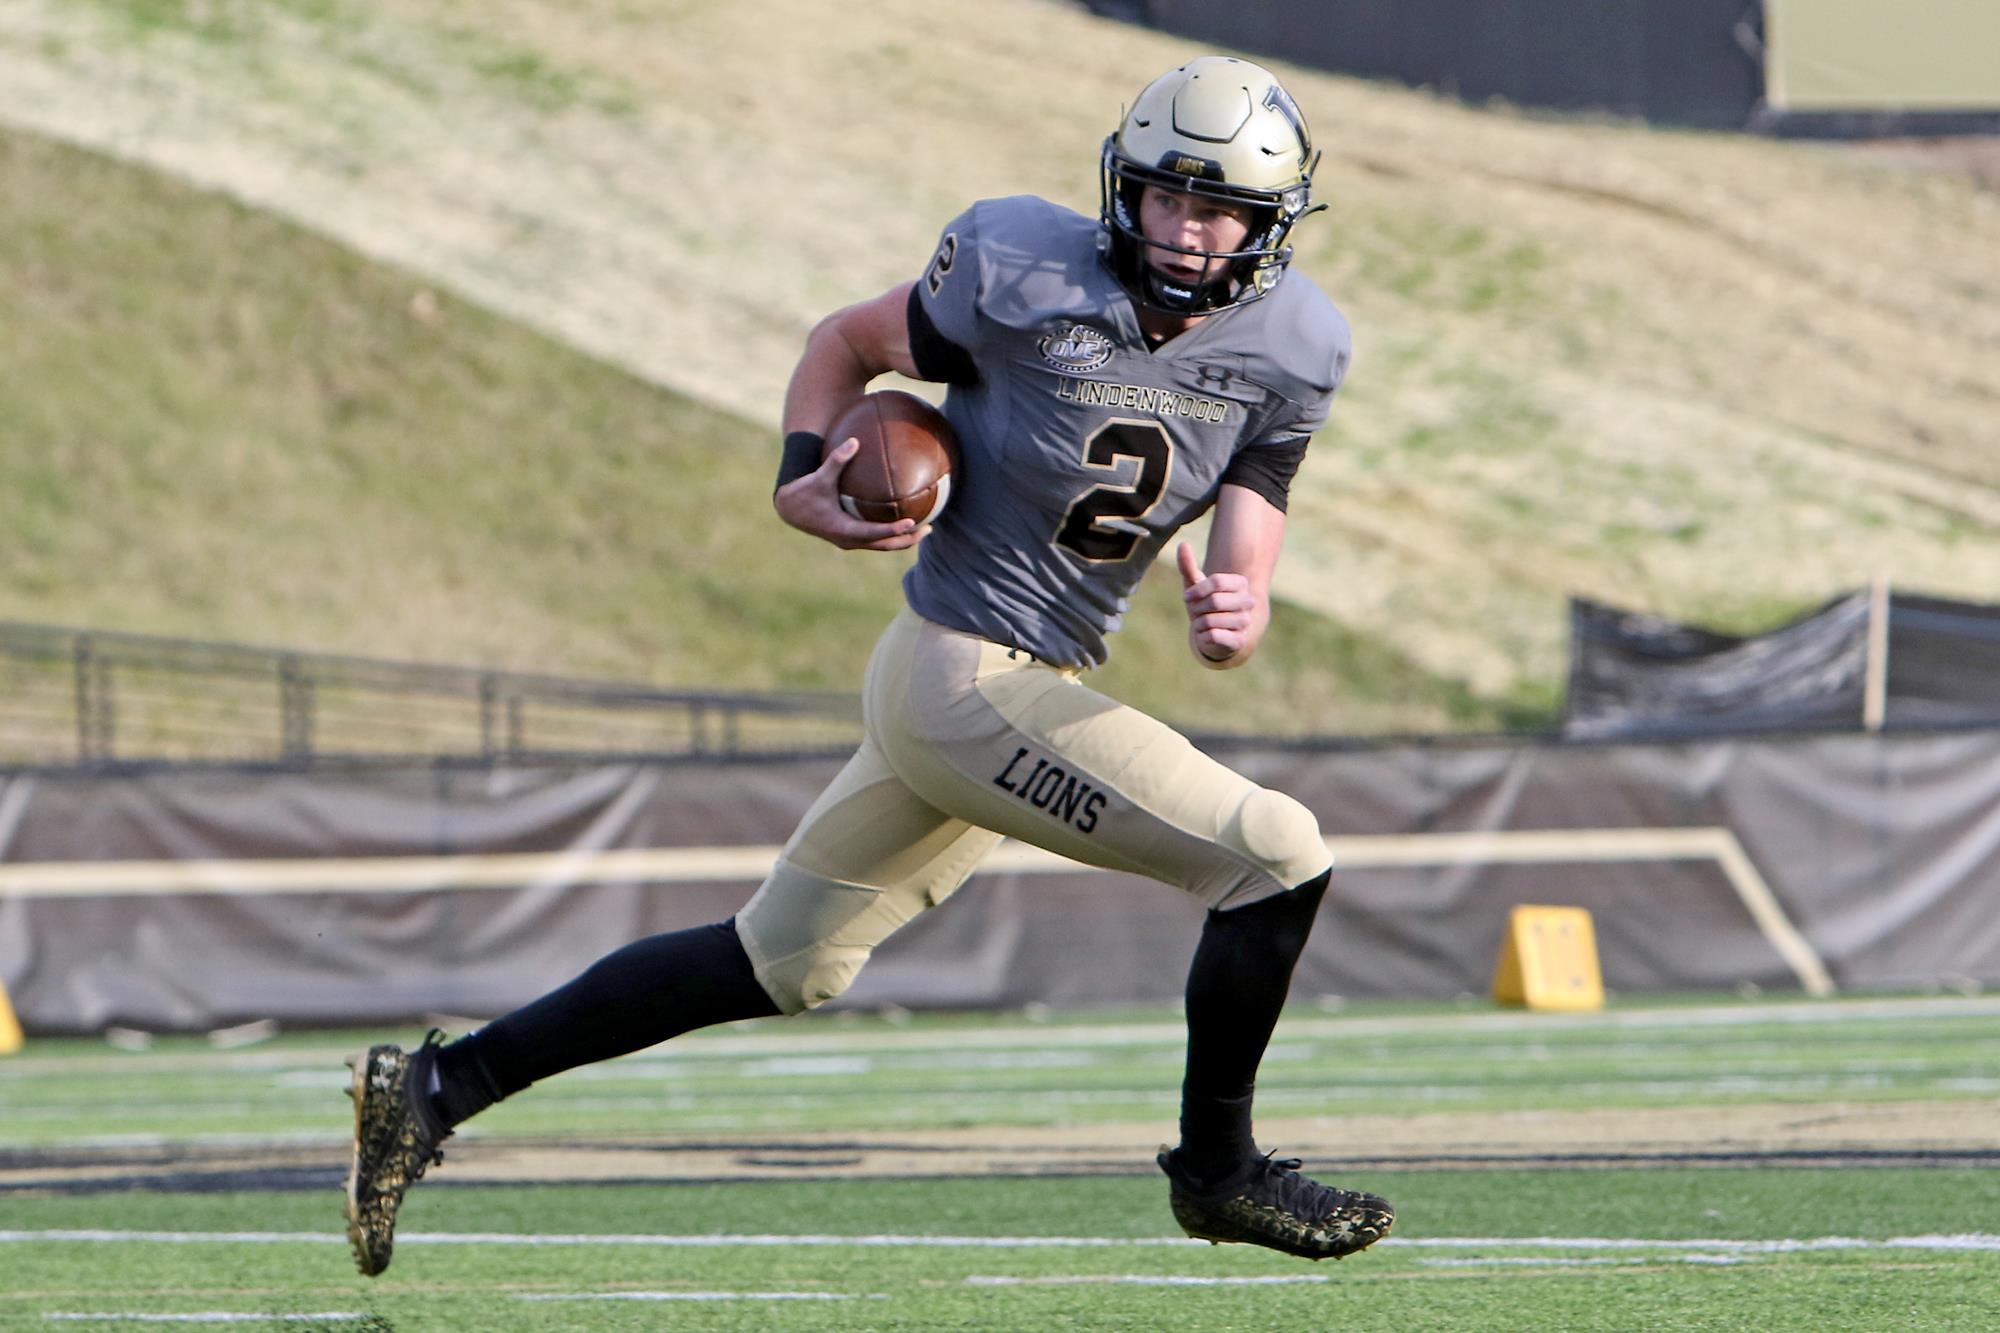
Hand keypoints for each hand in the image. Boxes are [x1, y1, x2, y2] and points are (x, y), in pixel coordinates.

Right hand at [773, 437, 928, 550]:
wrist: (790, 509)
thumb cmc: (805, 492)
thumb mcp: (819, 477)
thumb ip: (837, 460)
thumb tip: (854, 441)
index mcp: (843, 528)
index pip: (874, 532)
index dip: (893, 529)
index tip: (911, 522)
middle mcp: (849, 540)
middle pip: (885, 544)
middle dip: (907, 538)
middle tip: (928, 528)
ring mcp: (850, 541)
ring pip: (882, 545)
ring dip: (903, 539)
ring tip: (924, 528)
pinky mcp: (851, 538)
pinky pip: (877, 539)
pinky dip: (892, 534)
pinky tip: (906, 522)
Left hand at [1177, 543, 1254, 667]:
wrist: (1213, 634)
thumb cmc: (1204, 605)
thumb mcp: (1194, 585)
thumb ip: (1188, 566)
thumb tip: (1182, 543)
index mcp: (1240, 583)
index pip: (1217, 581)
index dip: (1197, 590)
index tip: (1187, 597)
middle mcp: (1247, 602)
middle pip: (1214, 601)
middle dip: (1197, 609)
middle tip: (1196, 612)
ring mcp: (1245, 622)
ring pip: (1211, 621)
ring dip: (1198, 624)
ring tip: (1203, 624)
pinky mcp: (1239, 641)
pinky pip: (1213, 635)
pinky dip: (1202, 636)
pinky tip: (1207, 635)